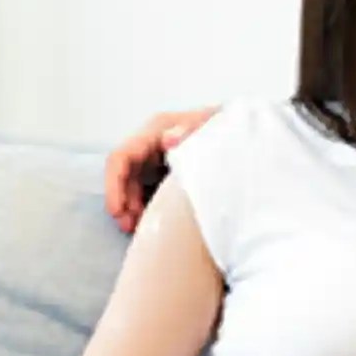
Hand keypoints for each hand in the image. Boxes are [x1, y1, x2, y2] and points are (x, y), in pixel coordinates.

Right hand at [105, 107, 218, 232]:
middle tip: (129, 227)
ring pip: (133, 183)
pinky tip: (151, 221)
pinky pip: (148, 188)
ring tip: (137, 229)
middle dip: (121, 201)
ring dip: (132, 206)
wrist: (240, 130)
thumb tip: (168, 139)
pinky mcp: (167, 169)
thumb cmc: (224, 126)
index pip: (122, 157)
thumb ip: (190, 130)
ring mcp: (158, 156)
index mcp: (156, 130)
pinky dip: (146, 204)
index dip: (114, 184)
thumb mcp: (210, 126)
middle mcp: (151, 142)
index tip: (117, 211)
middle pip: (124, 173)